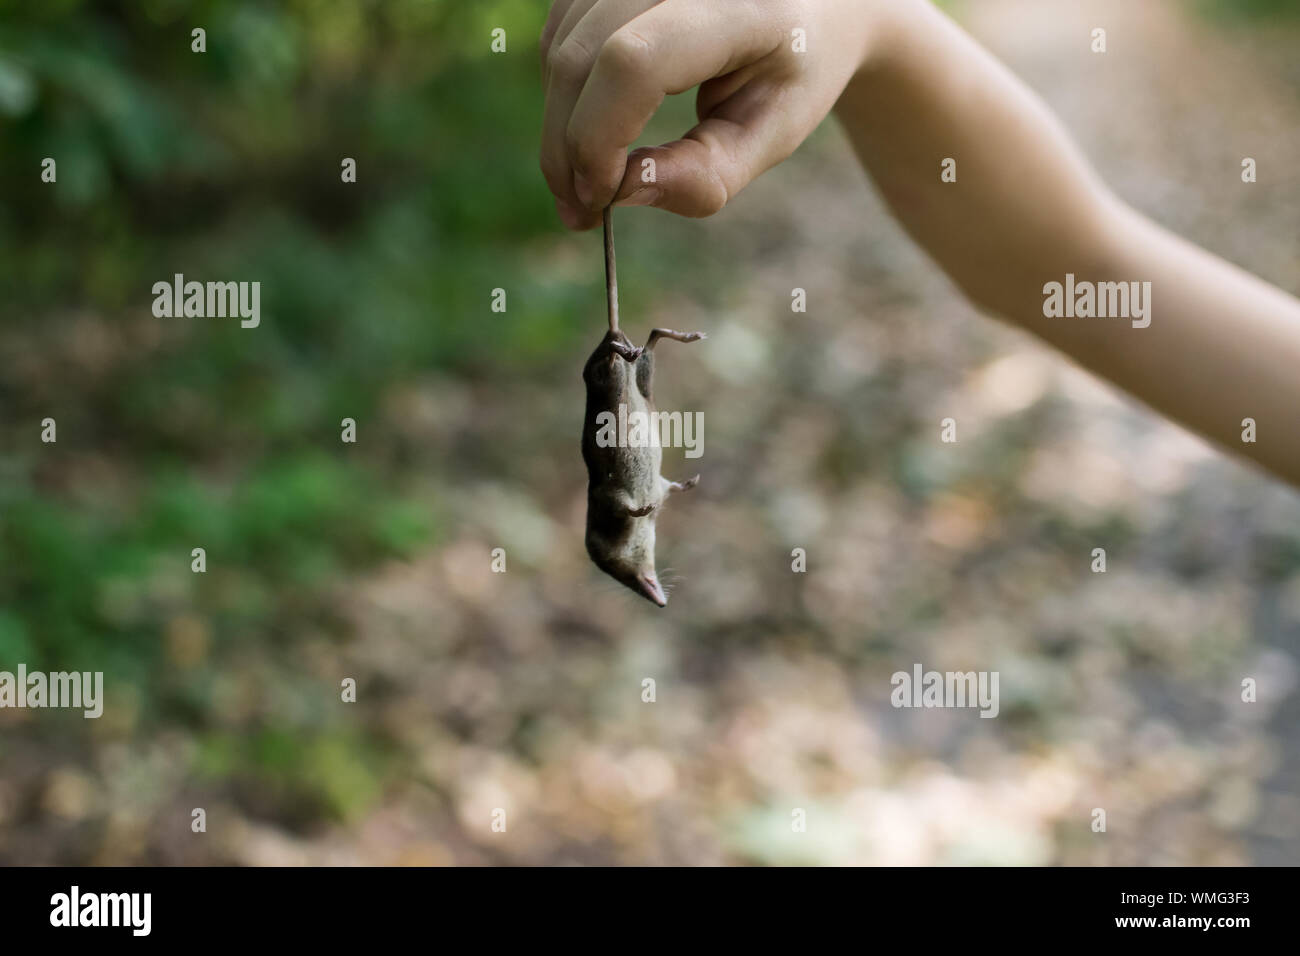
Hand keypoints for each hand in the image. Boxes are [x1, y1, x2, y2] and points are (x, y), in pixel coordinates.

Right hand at [539, 0, 878, 229]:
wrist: (807, 4)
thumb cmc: (792, 71)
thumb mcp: (772, 132)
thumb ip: (707, 172)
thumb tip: (620, 193)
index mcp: (740, 6)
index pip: (636, 61)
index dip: (600, 136)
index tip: (598, 200)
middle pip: (583, 56)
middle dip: (567, 146)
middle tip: (578, 210)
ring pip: (559, 47)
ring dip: (560, 124)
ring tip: (588, 177)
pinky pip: (558, 34)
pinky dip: (564, 93)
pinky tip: (593, 125)